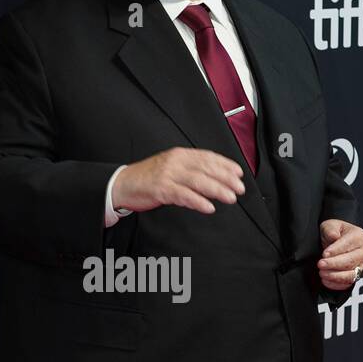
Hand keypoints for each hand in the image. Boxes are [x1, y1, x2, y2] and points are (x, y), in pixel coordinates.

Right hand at [113, 147, 245, 213]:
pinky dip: (198, 201)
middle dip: (226, 178)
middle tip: (239, 188)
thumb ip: (190, 170)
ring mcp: (167, 174)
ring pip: (198, 181)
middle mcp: (175, 161)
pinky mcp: (160, 188)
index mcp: (180, 155)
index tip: (239, 173)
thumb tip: (214, 178)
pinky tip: (208, 207)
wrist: (123, 184)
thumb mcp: (171, 168)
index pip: (207, 157)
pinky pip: (183, 195)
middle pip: (206, 168)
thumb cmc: (148, 178)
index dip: (225, 165)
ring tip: (230, 198)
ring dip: (217, 190)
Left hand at [317, 219, 362, 289]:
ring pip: (350, 275)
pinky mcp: (356, 275)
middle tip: (320, 264)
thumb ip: (331, 229)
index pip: (348, 245)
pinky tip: (325, 280)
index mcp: (359, 237)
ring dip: (334, 276)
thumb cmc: (335, 232)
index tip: (324, 254)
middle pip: (350, 261)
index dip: (335, 251)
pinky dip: (336, 284)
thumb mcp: (330, 225)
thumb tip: (334, 237)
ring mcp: (361, 265)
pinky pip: (348, 284)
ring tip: (322, 273)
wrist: (336, 240)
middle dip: (333, 264)